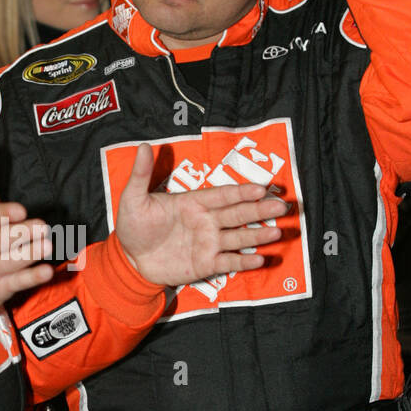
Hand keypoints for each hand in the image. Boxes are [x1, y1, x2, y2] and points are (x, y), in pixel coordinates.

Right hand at [0, 145, 54, 312]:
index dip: (2, 215)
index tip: (20, 210)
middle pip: (0, 241)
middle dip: (22, 234)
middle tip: (42, 226)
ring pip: (10, 262)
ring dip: (30, 254)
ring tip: (48, 245)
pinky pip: (16, 283)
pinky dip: (32, 278)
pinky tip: (46, 271)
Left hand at [115, 144, 288, 287]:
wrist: (129, 259)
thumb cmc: (133, 226)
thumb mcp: (133, 199)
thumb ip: (141, 174)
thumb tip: (143, 146)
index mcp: (193, 202)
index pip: (222, 195)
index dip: (242, 192)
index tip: (261, 188)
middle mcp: (206, 221)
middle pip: (238, 213)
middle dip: (260, 210)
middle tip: (281, 206)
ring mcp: (208, 243)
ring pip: (238, 237)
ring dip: (257, 235)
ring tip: (277, 232)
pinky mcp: (206, 264)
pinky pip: (229, 262)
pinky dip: (244, 262)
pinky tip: (260, 259)